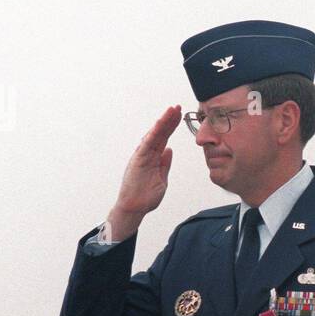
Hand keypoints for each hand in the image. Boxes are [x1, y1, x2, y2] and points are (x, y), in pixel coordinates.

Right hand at [107, 106, 180, 241]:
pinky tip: (160, 125)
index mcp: (153, 157)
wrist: (135, 208)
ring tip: (171, 111)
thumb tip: (169, 150)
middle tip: (177, 107)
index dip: (171, 126)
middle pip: (159, 133)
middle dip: (168, 120)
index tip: (179, 115)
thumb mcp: (162, 178)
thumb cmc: (145, 196)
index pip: (164, 138)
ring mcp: (142, 156)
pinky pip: (146, 145)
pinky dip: (153, 134)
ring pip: (153, 136)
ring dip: (162, 123)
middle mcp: (147, 154)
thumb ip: (165, 164)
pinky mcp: (138, 161)